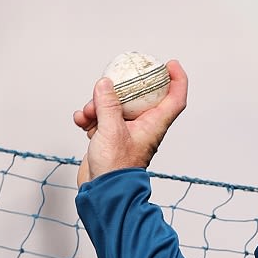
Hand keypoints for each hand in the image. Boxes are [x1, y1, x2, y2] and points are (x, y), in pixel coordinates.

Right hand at [74, 60, 187, 184]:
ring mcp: (126, 132)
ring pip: (114, 107)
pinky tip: (81, 121)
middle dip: (118, 91)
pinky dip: (90, 117)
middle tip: (103, 88)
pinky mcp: (110, 138)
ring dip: (97, 106)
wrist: (102, 192)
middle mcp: (143, 127)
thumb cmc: (115, 168)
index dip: (177, 80)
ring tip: (87, 114)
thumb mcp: (111, 131)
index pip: (175, 99)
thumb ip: (109, 105)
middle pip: (137, 97)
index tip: (170, 64)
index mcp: (154, 125)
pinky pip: (101, 119)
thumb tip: (105, 84)